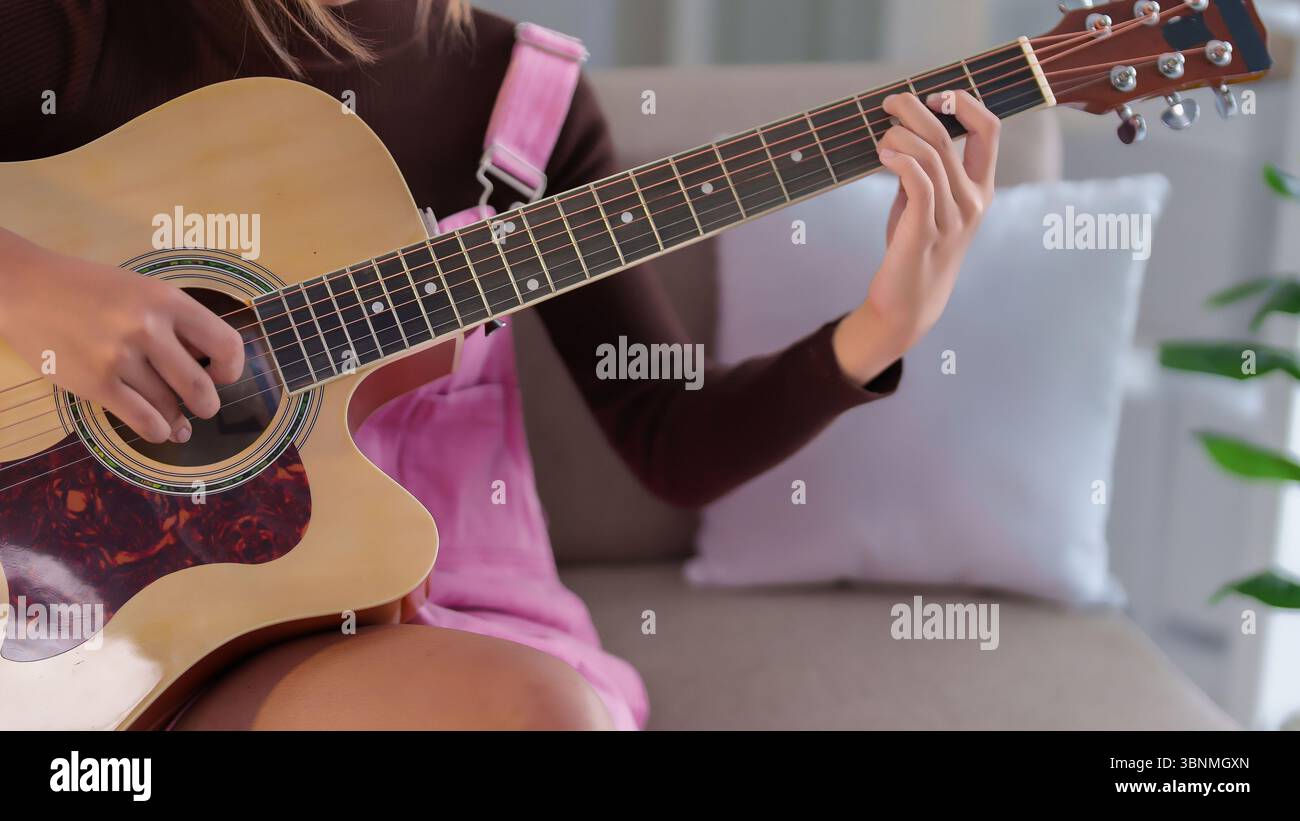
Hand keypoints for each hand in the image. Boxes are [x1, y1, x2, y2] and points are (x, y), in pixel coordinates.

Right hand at [0, 230, 244, 442]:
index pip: (226, 344)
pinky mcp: (95, 383)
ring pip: (169, 406)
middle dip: (207, 404)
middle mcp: (147, 327)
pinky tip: (160, 430)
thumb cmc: (88, 289)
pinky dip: (158, 432)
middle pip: (200, 386)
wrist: (25, 289)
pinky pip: (143, 421)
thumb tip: (210, 362)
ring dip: (179, 422)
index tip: (221, 375)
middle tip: (203, 407)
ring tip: (180, 426)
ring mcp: (120, 357)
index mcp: (167, 300)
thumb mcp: (142, 290)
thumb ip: (176, 320)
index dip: (231, 368)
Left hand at [832, 90, 999, 383]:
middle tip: (889, 102)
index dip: (965, 102)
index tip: (934, 95)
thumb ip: (925, 172)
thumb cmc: (914, 250)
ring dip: (899, 135)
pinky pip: (917, 180)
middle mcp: (973, 201)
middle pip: (950, 135)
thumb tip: (905, 129)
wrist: (908, 305)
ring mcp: (952, 218)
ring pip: (930, 154)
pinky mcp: (924, 231)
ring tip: (880, 138)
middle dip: (916, 109)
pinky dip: (898, 159)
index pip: (990, 129)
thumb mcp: (926, 206)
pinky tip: (882, 157)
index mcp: (981, 190)